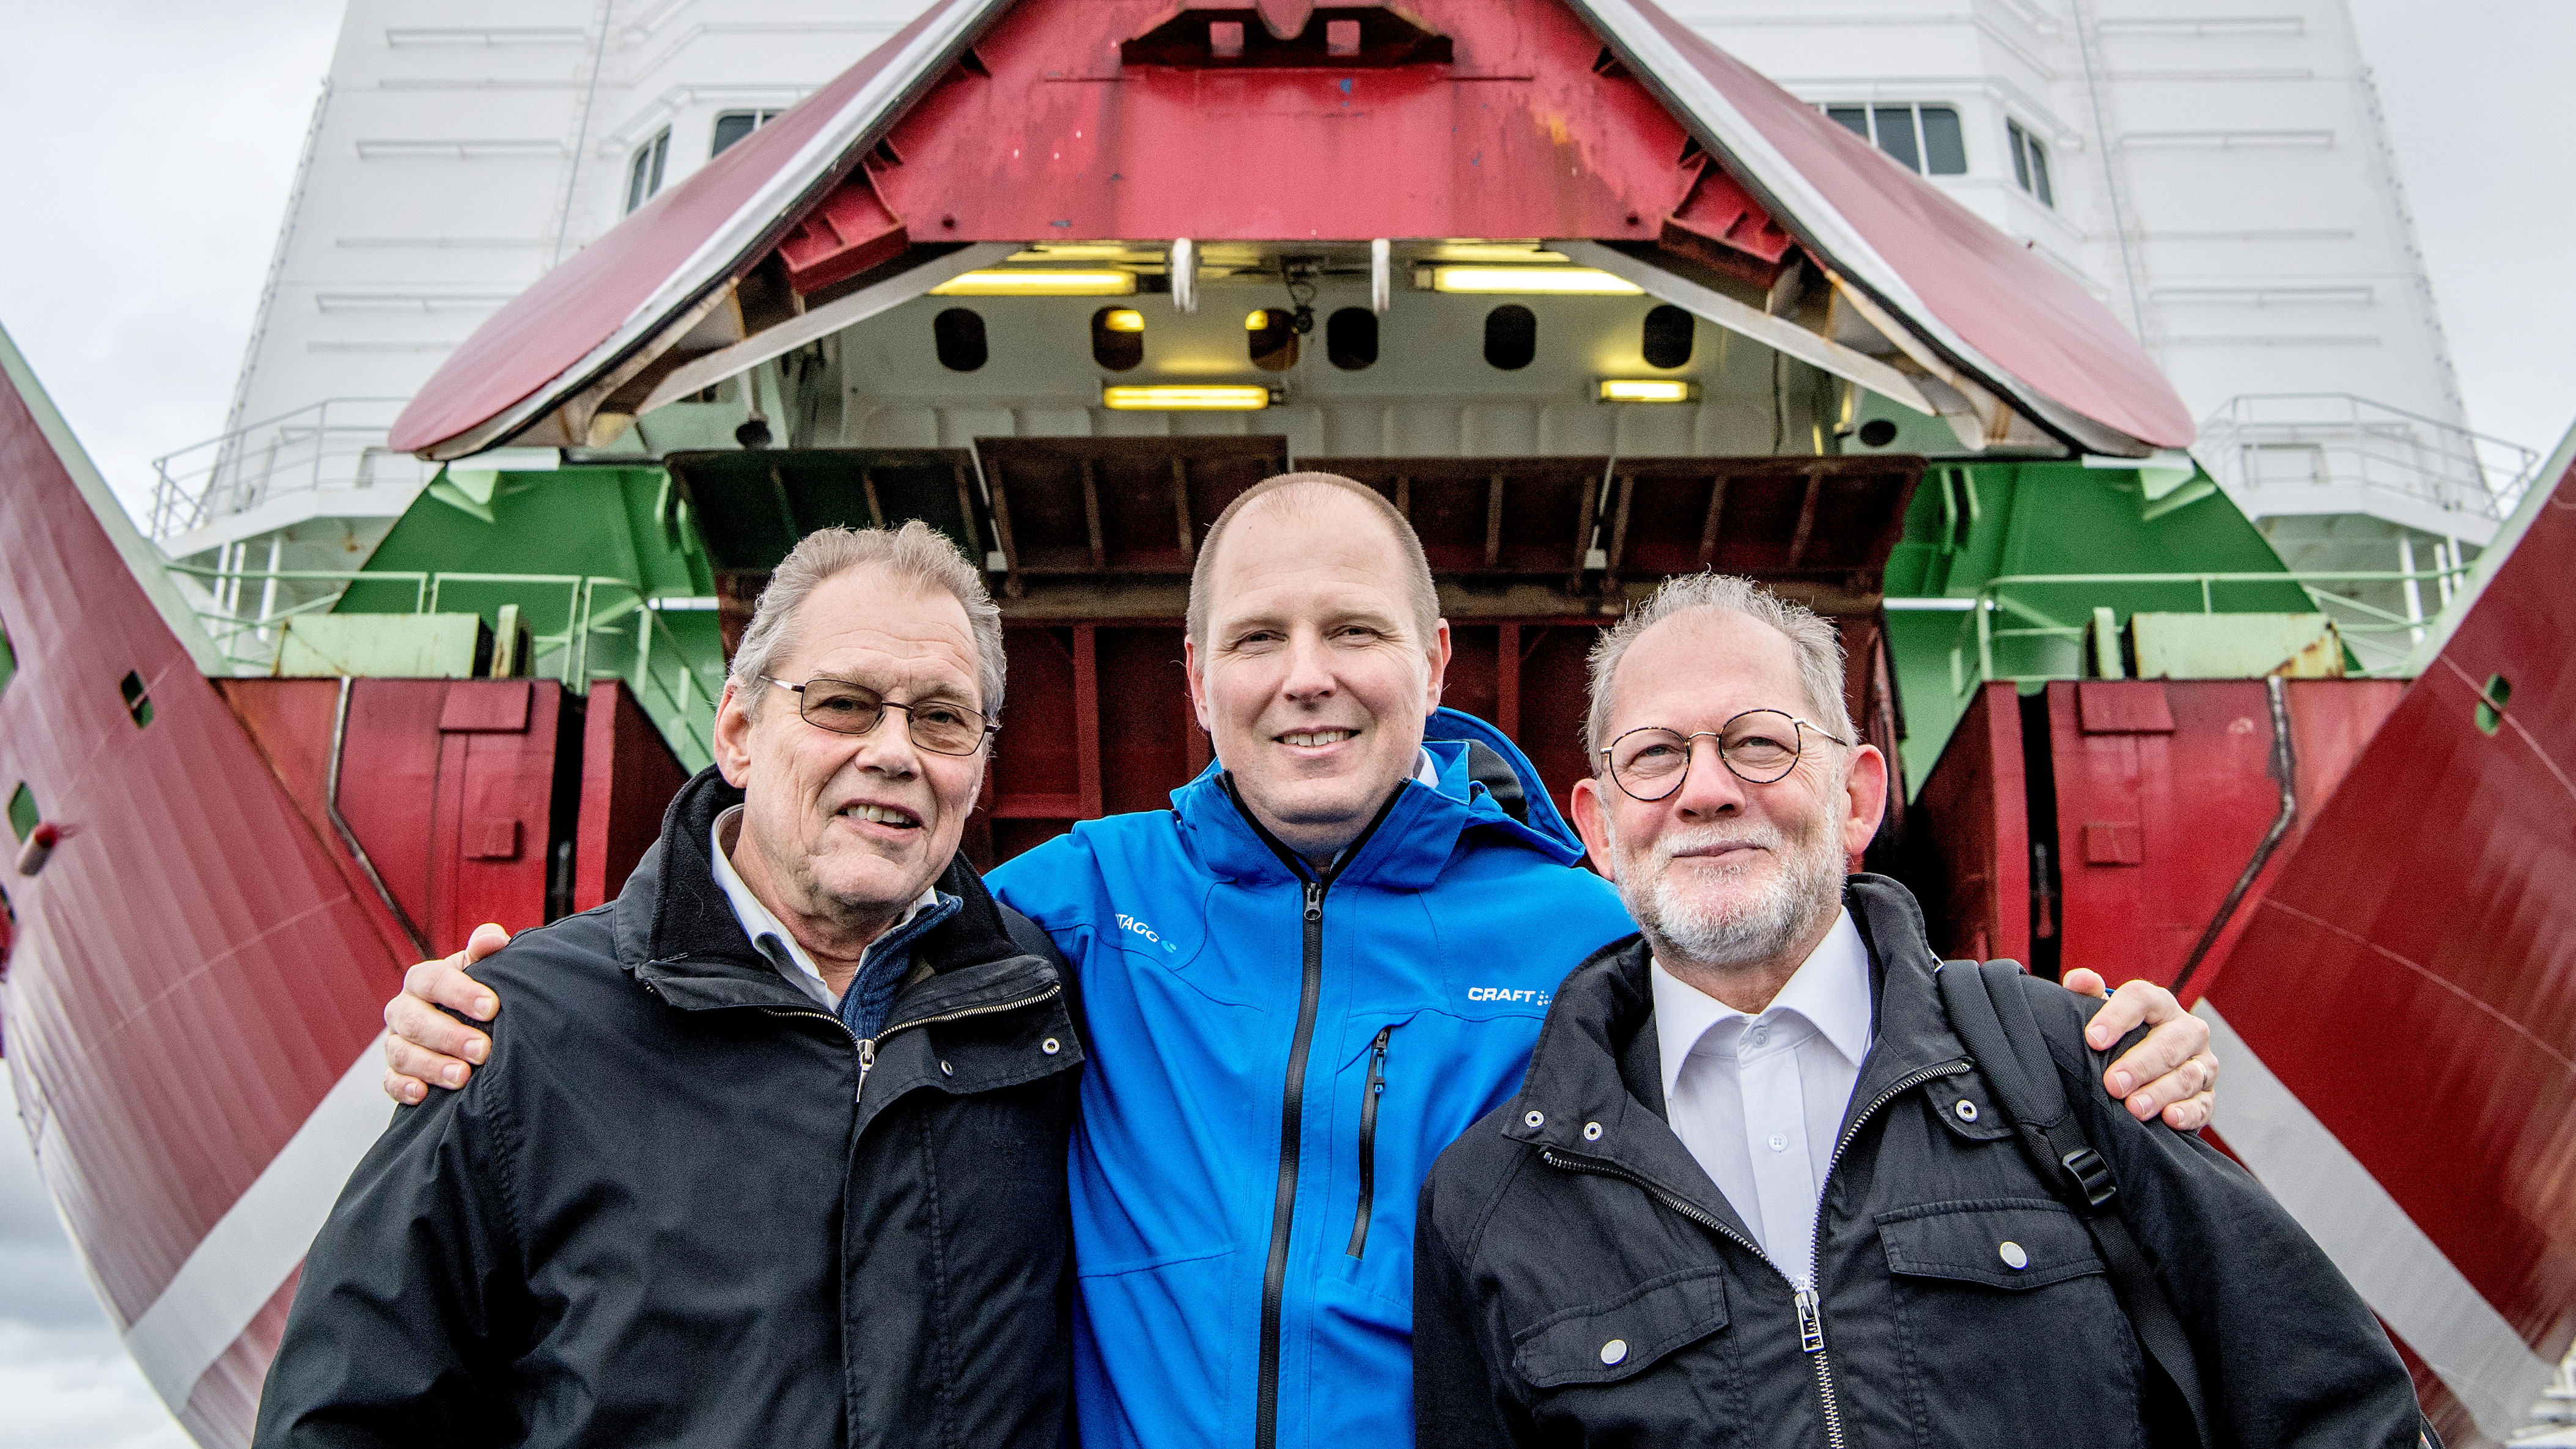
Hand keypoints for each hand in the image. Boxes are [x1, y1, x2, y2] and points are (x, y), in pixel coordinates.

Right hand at [381, 923, 510, 1103]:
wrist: (469, 1023)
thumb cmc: (478, 992)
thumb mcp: (482, 969)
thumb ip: (485, 951)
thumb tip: (495, 939)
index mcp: (423, 980)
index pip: (434, 981)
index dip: (461, 993)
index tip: (492, 1007)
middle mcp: (403, 1008)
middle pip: (415, 1021)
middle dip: (449, 1036)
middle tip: (483, 1050)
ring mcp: (395, 1041)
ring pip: (402, 1052)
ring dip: (431, 1065)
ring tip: (462, 1077)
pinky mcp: (394, 1071)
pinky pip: (389, 1080)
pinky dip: (403, 1087)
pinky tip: (423, 1094)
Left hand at [2061, 970, 2216, 1130]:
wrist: (2145, 1069)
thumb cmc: (2118, 1038)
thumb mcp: (2101, 1015)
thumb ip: (2088, 995)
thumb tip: (2080, 980)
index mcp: (2158, 1003)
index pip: (2141, 998)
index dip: (2117, 1016)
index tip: (2093, 1039)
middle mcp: (2186, 1029)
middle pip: (2169, 1042)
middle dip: (2140, 1065)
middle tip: (2112, 1084)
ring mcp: (2202, 1062)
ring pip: (2187, 1075)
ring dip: (2160, 1092)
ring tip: (2134, 1108)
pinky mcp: (2208, 1093)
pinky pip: (2203, 1104)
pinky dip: (2188, 1112)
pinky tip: (2169, 1119)